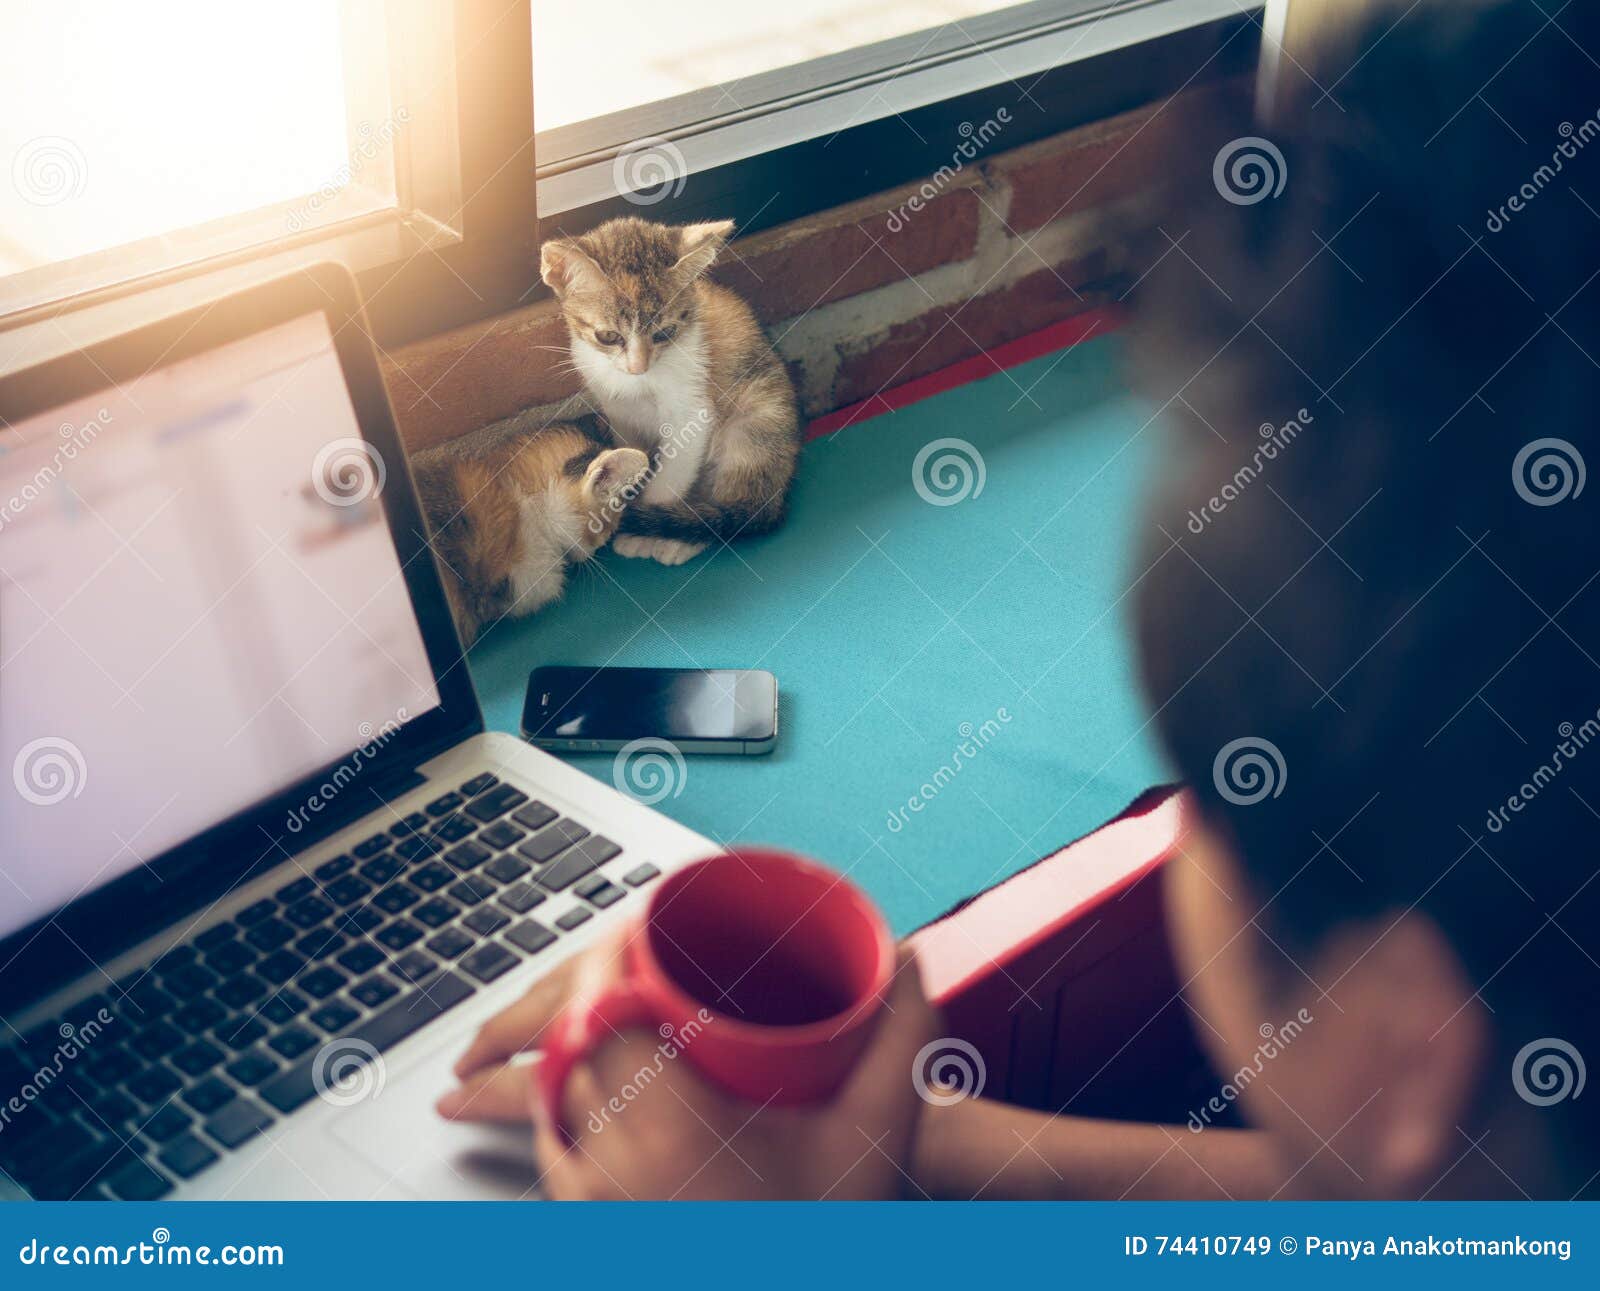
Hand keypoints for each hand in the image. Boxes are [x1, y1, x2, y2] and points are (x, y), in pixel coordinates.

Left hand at [438, 941, 939, 1198]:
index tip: (631, 936)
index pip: (599, 1015)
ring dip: (573, 1043)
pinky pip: (553, 1142)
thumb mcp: (876, 1130)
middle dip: (593, 993)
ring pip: (552, 1092)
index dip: (605, 963)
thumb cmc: (829, 1230)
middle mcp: (616, 1168)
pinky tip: (598, 1081)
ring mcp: (592, 1205)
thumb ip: (901, 1037)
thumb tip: (907, 960)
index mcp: (673, 1130)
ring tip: (608, 1010)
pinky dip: (567, 1100)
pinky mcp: (586, 1229)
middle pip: (568, 1045)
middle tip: (628, 963)